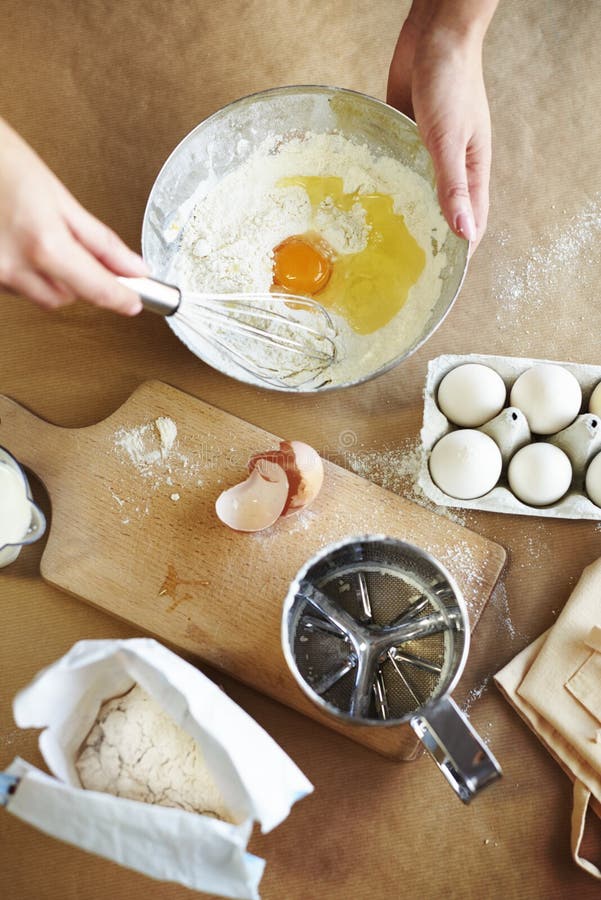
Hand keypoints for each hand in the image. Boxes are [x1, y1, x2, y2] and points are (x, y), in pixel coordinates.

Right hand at [0, 119, 146, 313]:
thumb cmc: (2, 163)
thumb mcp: (60, 198)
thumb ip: (101, 241)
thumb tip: (134, 267)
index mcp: (44, 245)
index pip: (96, 289)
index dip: (120, 298)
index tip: (133, 302)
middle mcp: (15, 266)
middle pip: (67, 297)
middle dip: (78, 279)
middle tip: (75, 245)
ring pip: (41, 296)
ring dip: (51, 277)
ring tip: (38, 235)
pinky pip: (16, 287)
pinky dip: (26, 273)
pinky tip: (19, 243)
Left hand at [387, 9, 492, 249]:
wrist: (435, 35)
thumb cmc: (451, 82)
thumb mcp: (450, 139)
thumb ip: (453, 186)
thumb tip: (464, 232)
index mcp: (473, 172)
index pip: (471, 225)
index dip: (458, 255)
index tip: (437, 282)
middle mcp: (452, 168)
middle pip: (442, 215)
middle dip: (426, 243)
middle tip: (400, 273)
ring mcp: (428, 154)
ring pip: (417, 194)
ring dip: (402, 216)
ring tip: (377, 247)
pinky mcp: (406, 137)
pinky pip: (397, 169)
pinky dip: (386, 186)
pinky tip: (366, 204)